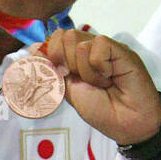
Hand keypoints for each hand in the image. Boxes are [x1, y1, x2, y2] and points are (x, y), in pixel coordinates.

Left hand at [40, 29, 160, 145]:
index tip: (64, 76)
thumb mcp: (69, 91)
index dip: (53, 56)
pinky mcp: (120, 49)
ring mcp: (106, 48)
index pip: (56, 39)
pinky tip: (111, 78)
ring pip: (79, 42)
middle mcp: (91, 48)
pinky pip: (97, 46)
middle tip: (85, 82)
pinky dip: (99, 67)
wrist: (126, 124)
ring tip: (102, 83)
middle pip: (64, 36)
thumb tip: (33, 49)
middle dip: (68, 63)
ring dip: (86, 70)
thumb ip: (53, 70)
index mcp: (78, 57)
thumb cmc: (102, 111)